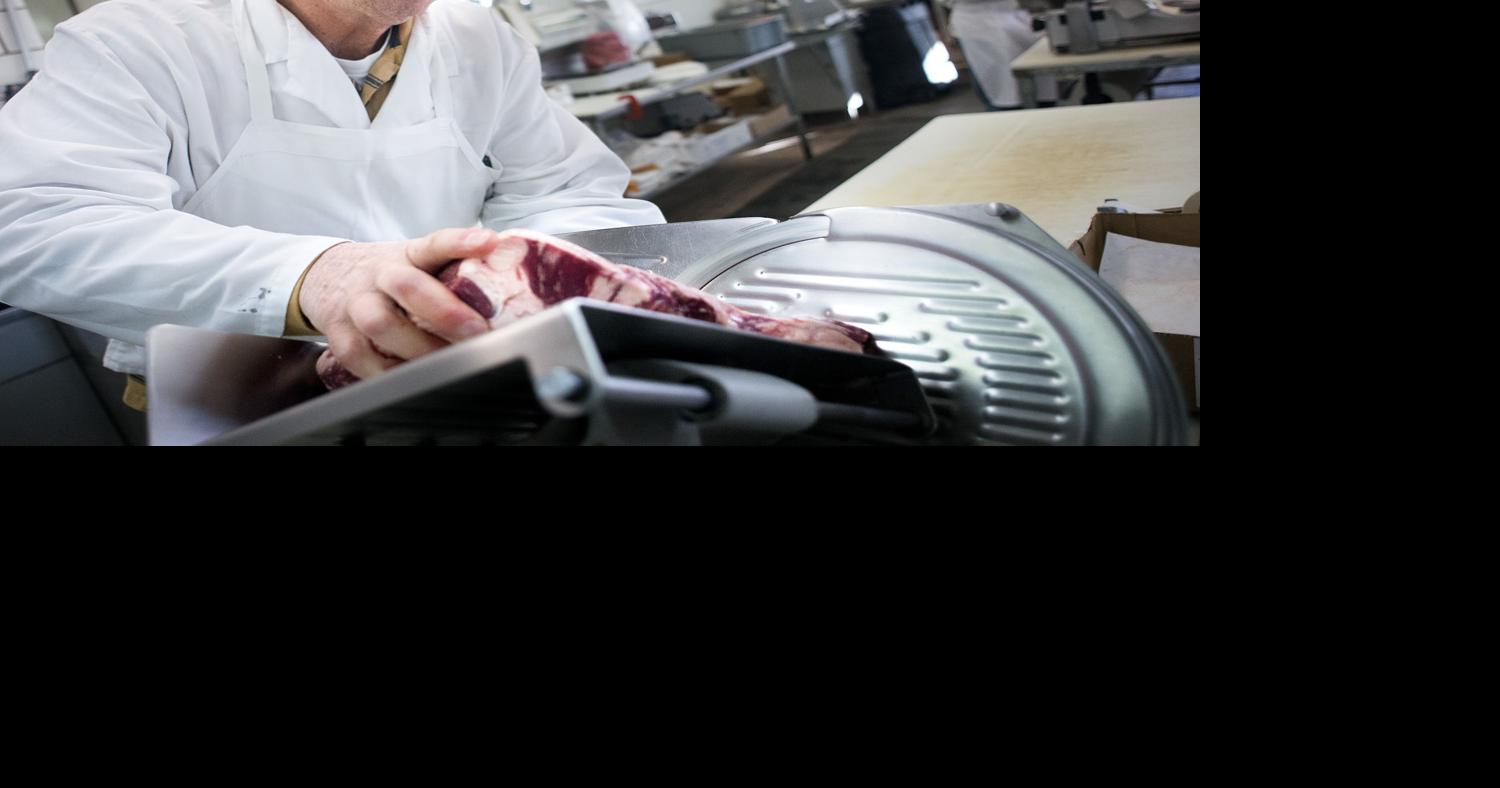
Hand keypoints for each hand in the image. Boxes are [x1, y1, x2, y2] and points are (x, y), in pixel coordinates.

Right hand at [299, 227, 501, 379]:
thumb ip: (452, 270)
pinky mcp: (339, 335)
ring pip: (381, 324)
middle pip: (407, 286)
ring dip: (419, 348)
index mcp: (406, 256)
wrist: (327, 276)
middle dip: (445, 311)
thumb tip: (510, 276)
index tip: (490, 243)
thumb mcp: (415, 262)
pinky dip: (389, 372)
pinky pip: (361, 358)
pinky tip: (414, 377)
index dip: (462, 242)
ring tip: (449, 361)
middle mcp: (379, 276)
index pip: (435, 243)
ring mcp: (355, 305)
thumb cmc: (387, 275)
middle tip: (476, 331)